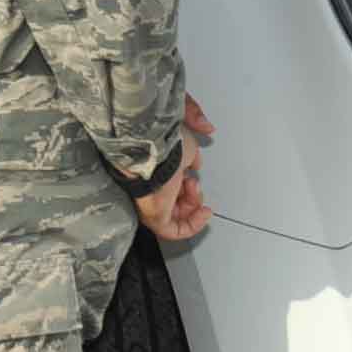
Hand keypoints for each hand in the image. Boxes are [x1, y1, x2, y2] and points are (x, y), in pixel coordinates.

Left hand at [137, 94, 215, 242]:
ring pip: (171, 216)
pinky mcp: (153, 213)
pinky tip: (203, 213)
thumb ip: (194, 120)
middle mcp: (147, 183)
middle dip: (189, 195)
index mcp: (150, 164)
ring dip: (192, 207)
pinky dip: (192, 227)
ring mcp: (148, 199)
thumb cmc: (156, 131)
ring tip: (196, 191)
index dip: (184, 182)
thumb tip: (206, 128)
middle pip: (168, 201)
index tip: (194, 177)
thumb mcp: (181, 120)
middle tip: (195, 185)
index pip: (165, 182)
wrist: (145, 141)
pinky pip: (171, 231)